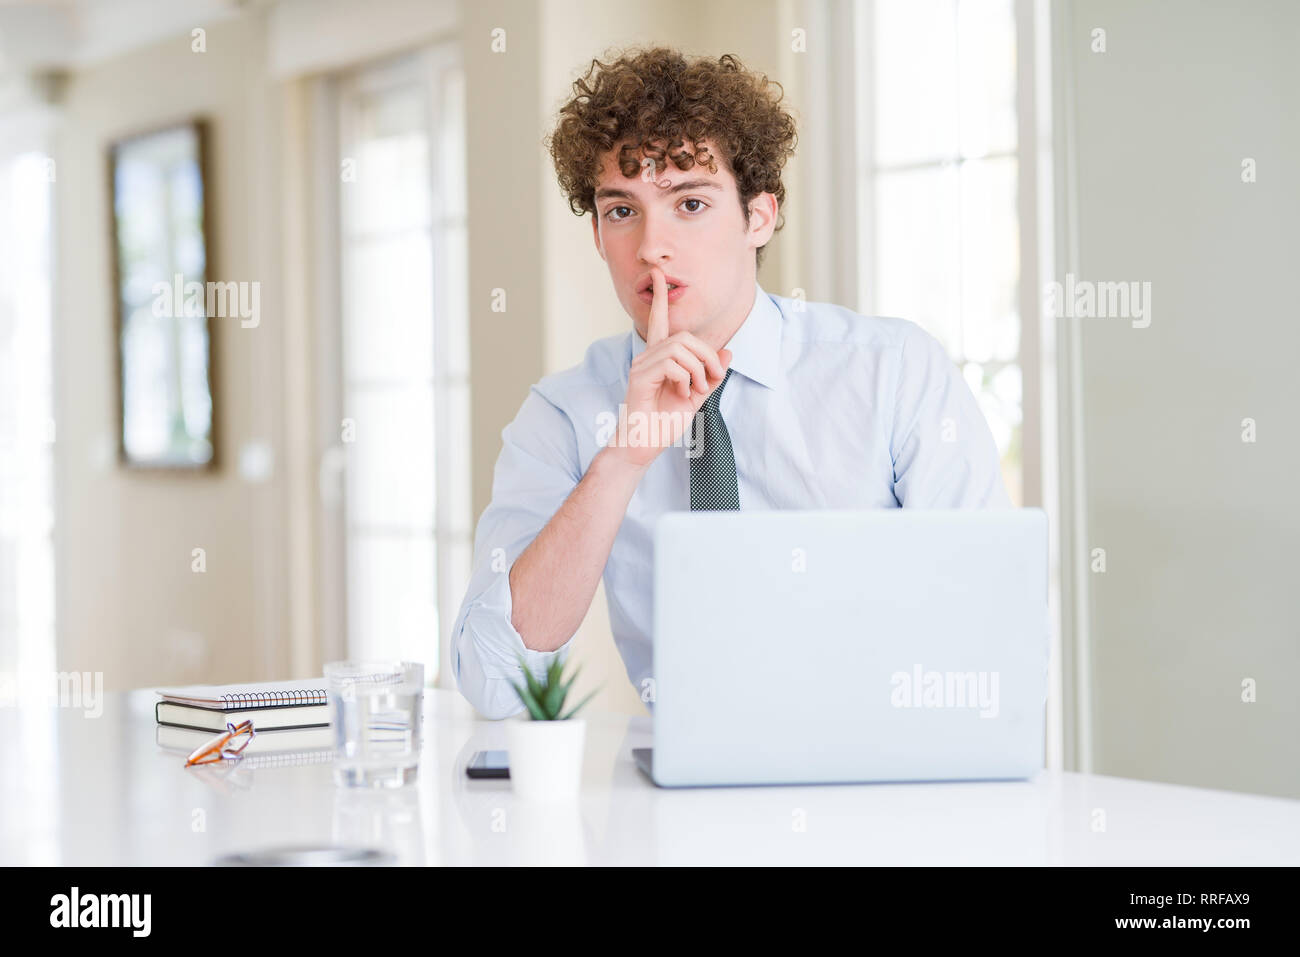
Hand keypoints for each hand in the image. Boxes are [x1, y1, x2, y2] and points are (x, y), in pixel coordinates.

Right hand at [608, 265, 731, 468]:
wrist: (644, 444)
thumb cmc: (664, 422)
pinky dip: (686, 378)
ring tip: (697, 389)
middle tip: (714, 377)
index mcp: (658, 358)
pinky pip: (672, 364)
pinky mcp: (639, 377)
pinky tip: (683, 393)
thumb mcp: (697, 396)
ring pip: (680, 348)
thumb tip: (727, 352)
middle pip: (685, 336)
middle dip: (707, 355)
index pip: (658, 321)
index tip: (660, 276)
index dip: (659, 299)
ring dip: (698, 369)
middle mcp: (647, 356)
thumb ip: (711, 375)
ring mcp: (641, 365)